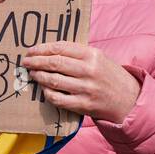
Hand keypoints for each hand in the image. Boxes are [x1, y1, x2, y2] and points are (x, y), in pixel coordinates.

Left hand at [21, 41, 139, 124]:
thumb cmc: (110, 75)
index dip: (42, 48)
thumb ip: (78, 53)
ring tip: (33, 74)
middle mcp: (89, 70)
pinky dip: (47, 93)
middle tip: (26, 62)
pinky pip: (58, 99)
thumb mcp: (99, 57)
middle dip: (36, 61)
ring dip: (39, 76)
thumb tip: (50, 50)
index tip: (31, 50)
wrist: (128, 99)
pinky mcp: (83, 105)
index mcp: (92, 55)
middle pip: (55, 63)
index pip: (61, 48)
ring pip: (53, 80)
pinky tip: (44, 89)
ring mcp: (86, 89)